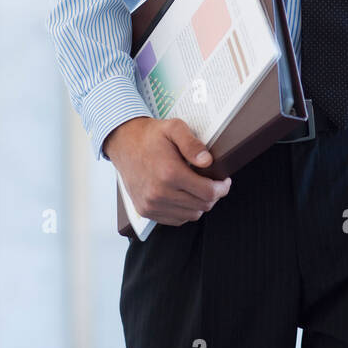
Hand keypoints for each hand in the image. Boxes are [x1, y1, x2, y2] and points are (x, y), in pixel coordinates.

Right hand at [102, 116, 231, 226]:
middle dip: (213, 196)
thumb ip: (192, 143)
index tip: (224, 181)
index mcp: (169, 173)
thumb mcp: (174, 128)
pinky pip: (176, 220)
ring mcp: (151, 205)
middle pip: (202, 206)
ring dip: (199, 204)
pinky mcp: (146, 211)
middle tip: (214, 184)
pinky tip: (184, 195)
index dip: (222, 188)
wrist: (123, 144)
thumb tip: (207, 161)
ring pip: (191, 215)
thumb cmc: (151, 136)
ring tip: (198, 188)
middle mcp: (159, 193)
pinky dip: (185, 211)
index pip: (208, 192)